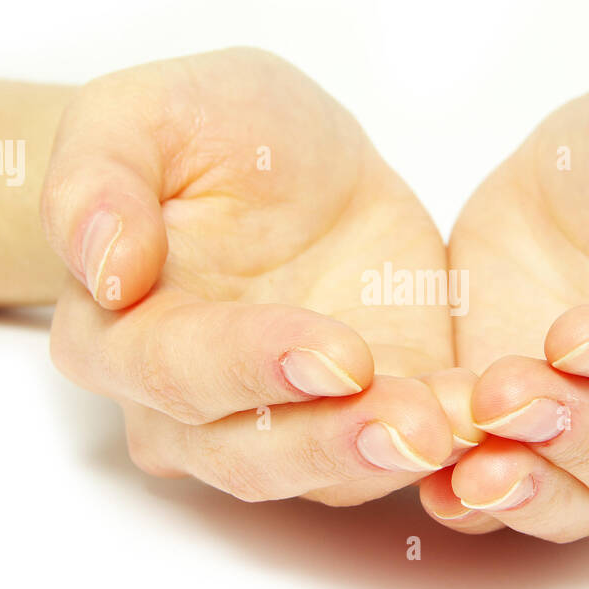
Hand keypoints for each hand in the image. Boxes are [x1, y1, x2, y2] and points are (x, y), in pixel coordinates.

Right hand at [42, 48, 462, 505]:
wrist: (296, 166)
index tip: (331, 352)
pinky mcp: (362, 420)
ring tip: (454, 431)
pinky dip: (442, 442)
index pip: (171, 372)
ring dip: (389, 458)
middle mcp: (186, 410)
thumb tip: (105, 267)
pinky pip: (394, 455)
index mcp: (117, 336)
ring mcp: (278, 426)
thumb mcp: (143, 115)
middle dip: (331, 440)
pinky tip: (490, 420)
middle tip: (409, 423)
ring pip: (321, 473)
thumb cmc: (205, 133)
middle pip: (246, 452)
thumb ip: (99, 179)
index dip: (248, 366)